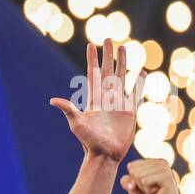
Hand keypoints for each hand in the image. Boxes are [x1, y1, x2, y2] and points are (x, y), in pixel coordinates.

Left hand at [50, 39, 143, 162]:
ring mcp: (119, 102)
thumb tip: (53, 101)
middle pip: (107, 70)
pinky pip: (135, 92)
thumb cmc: (88, 141)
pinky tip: (141, 71)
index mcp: (94, 98)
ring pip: (121, 76)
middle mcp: (106, 96)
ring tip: (125, 47)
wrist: (105, 154)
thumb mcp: (77, 123)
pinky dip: (139, 82)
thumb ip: (68, 110)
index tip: (91, 45)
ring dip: (123, 62)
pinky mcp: (130, 110)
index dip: (92, 59)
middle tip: (108, 38)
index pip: (92, 73)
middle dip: (108, 55)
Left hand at [120, 158, 185, 193]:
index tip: (146, 187)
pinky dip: (148, 190)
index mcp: (154, 162)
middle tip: (151, 191)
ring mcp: (165, 169)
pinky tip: (158, 193)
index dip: (134, 181)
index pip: (131, 166)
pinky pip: (145, 181)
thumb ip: (126, 181)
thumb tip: (128, 179)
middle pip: (133, 169)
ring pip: (138, 174)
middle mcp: (161, 162)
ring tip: (155, 192)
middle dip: (138, 184)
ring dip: (143, 188)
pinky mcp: (167, 177)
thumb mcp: (134, 190)